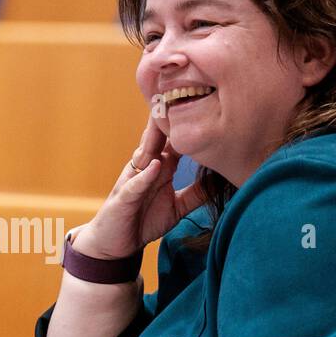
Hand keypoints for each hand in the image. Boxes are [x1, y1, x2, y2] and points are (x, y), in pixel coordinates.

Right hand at [70, 112, 208, 260]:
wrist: (115, 244)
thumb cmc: (143, 221)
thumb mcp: (176, 207)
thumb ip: (195, 194)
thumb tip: (220, 182)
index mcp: (160, 166)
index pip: (176, 139)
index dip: (188, 124)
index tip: (206, 104)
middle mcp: (146, 167)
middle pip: (159, 138)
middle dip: (169, 118)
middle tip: (184, 92)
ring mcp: (134, 180)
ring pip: (144, 153)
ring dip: (154, 137)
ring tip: (167, 119)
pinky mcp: (124, 197)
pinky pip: (135, 184)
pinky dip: (144, 175)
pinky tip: (154, 166)